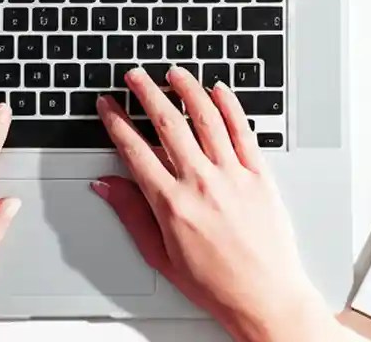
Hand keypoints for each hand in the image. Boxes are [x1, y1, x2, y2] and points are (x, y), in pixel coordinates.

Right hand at [94, 68, 347, 341]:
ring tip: (174, 73)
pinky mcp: (260, 175)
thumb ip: (132, 214)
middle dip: (147, 93)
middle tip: (135, 76)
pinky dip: (229, 106)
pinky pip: (242, 131)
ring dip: (186, 89)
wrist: (264, 297)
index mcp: (171, 204)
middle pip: (167, 124)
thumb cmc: (215, 283)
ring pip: (205, 118)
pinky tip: (218, 90)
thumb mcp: (160, 255)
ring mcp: (232, 176)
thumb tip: (106, 186)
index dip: (117, 122)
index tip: (108, 106)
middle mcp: (201, 184)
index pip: (135, 150)